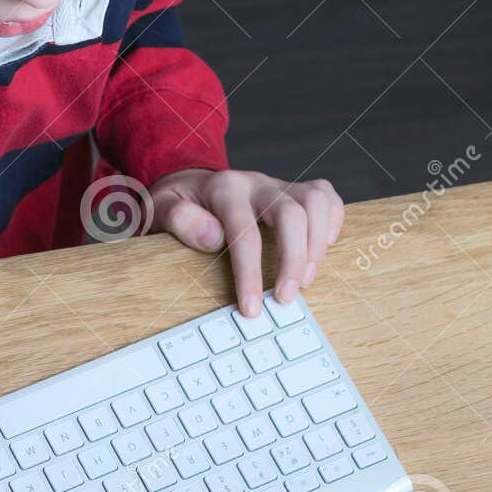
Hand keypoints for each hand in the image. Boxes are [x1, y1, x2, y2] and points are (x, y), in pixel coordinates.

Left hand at [148, 167, 344, 317]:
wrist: (188, 182)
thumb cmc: (176, 203)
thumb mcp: (159, 209)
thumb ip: (179, 220)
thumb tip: (213, 238)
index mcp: (224, 189)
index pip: (245, 233)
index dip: (251, 273)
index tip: (252, 308)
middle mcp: (256, 183)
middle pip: (292, 213)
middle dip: (294, 261)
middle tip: (286, 299)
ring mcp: (279, 185)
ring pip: (315, 202)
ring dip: (316, 245)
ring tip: (305, 281)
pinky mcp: (295, 191)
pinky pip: (327, 197)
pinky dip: (332, 223)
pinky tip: (320, 251)